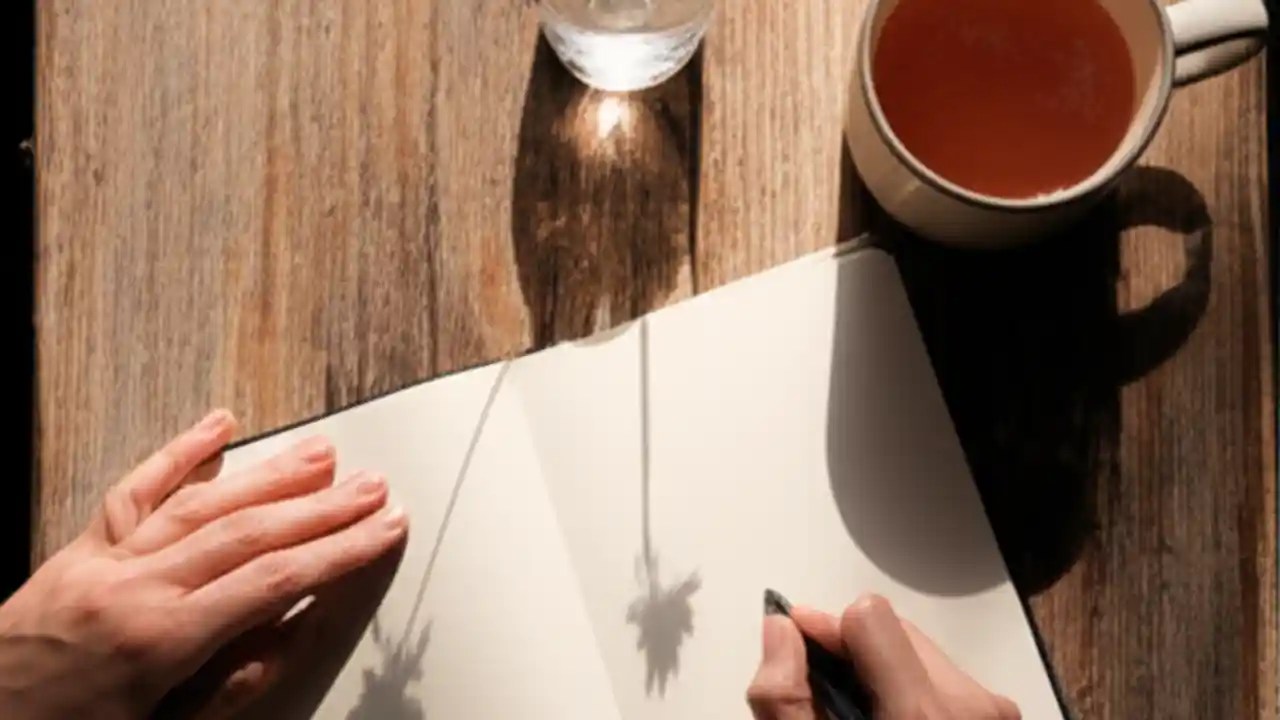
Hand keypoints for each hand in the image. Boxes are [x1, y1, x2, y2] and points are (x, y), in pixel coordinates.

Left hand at [0, 410, 408, 719]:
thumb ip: (234, 684)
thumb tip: (293, 631)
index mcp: (157, 642)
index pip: (273, 581)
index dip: (339, 552)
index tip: (383, 531)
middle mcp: (131, 589)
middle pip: (248, 532)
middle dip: (321, 508)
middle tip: (374, 487)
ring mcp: (101, 562)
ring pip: (201, 502)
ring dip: (269, 475)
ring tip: (322, 454)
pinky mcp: (77, 551)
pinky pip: (133, 490)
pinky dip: (178, 453)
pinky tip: (218, 425)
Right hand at [747, 595, 1019, 719]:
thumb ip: (784, 698)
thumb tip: (779, 629)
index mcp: (922, 714)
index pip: (868, 614)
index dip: (824, 629)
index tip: (800, 653)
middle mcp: (973, 706)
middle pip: (892, 627)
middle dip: (851, 654)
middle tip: (826, 700)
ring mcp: (994, 713)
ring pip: (918, 652)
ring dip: (882, 674)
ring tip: (861, 716)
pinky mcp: (1000, 717)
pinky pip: (944, 680)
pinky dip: (913, 693)